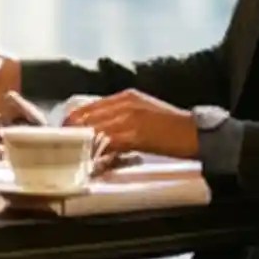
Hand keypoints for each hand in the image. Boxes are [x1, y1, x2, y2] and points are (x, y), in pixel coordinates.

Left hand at [64, 89, 199, 159]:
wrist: (196, 133)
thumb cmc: (170, 128)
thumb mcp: (142, 114)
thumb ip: (119, 118)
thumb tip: (98, 131)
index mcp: (125, 97)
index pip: (89, 107)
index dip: (72, 121)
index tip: (62, 133)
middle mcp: (125, 103)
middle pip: (87, 117)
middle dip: (72, 133)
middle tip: (62, 147)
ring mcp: (130, 118)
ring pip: (95, 130)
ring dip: (83, 144)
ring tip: (74, 156)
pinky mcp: (136, 134)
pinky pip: (109, 143)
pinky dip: (99, 152)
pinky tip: (92, 161)